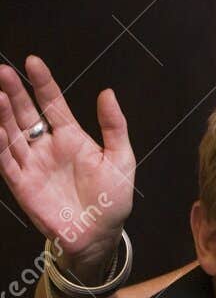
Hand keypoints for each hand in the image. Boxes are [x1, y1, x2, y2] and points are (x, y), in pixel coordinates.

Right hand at [0, 55, 134, 272]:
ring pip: (12, 133)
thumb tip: (108, 92)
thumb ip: (114, 127)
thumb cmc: (112, 199)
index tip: (34, 62)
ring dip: (3, 114)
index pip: (53, 103)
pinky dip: (0, 145)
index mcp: (71, 137)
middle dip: (15, 92)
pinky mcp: (22, 184)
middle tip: (5, 71)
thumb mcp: (121, 160)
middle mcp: (47, 146)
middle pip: (26, 113)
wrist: (100, 235)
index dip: (43, 83)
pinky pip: (6, 161)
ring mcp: (32, 164)